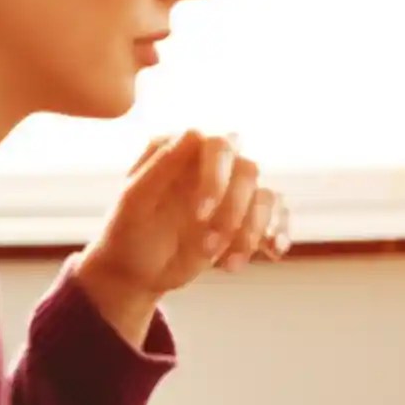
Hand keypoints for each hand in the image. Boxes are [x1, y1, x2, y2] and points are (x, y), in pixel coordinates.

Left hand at [73, 131, 290, 346]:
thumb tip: (194, 132)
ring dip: (252, 231)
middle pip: (249, 171)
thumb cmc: (127, 233)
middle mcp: (212, 167)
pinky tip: (273, 253)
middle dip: (234, 212)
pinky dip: (277, 234)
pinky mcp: (247, 218)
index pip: (218, 145)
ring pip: (267, 196)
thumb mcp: (134, 201)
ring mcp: (232, 192)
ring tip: (230, 265)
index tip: (200, 215)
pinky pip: (277, 217)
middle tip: (209, 247)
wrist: (137, 272)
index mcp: (184, 152)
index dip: (217, 178)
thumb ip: (161, 165)